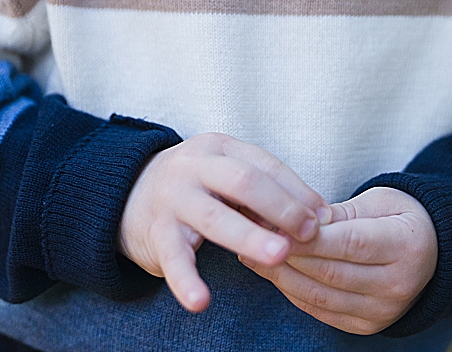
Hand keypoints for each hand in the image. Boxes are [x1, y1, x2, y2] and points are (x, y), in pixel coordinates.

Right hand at [120, 134, 327, 312]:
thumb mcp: (227, 176)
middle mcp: (196, 168)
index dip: (298, 191)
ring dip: (251, 238)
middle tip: (310, 233)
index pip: (267, 165)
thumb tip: (320, 217)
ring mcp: (173, 200)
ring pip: (215, 218)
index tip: (326, 216)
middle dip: (282, 207)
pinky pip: (173, 260)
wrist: (125, 195)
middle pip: (245, 182)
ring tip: (279, 257)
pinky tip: (202, 301)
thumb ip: (267, 192)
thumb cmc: (197, 187)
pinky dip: (187, 282)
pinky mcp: (156, 234)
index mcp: (222, 149)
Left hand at [242, 187, 437, 334]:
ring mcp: (382, 311)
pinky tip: (274, 271)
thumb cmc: (400, 218)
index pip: (351, 243)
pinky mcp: (365, 327)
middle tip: (251, 235)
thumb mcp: (379, 201)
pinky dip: (292, 290)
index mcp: (407, 246)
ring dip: (280, 275)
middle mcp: (398, 284)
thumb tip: (295, 223)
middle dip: (286, 255)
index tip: (273, 224)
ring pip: (318, 295)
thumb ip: (339, 214)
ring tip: (253, 252)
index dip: (309, 238)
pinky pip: (318, 310)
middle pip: (330, 273)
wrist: (431, 253)